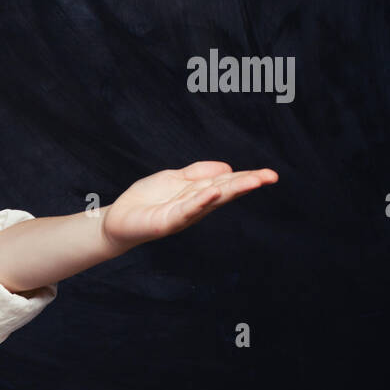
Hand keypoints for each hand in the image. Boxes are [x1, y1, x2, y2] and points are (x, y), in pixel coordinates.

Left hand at [100, 162, 278, 250]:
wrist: (118, 219)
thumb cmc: (147, 200)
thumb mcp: (175, 179)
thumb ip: (199, 173)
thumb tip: (228, 167)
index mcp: (199, 194)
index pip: (226, 184)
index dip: (247, 178)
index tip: (270, 174)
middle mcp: (195, 206)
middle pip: (224, 192)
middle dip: (247, 184)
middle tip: (271, 177)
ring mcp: (183, 215)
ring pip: (210, 200)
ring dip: (231, 190)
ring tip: (251, 181)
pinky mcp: (167, 222)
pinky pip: (186, 210)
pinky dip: (200, 202)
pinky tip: (213, 192)